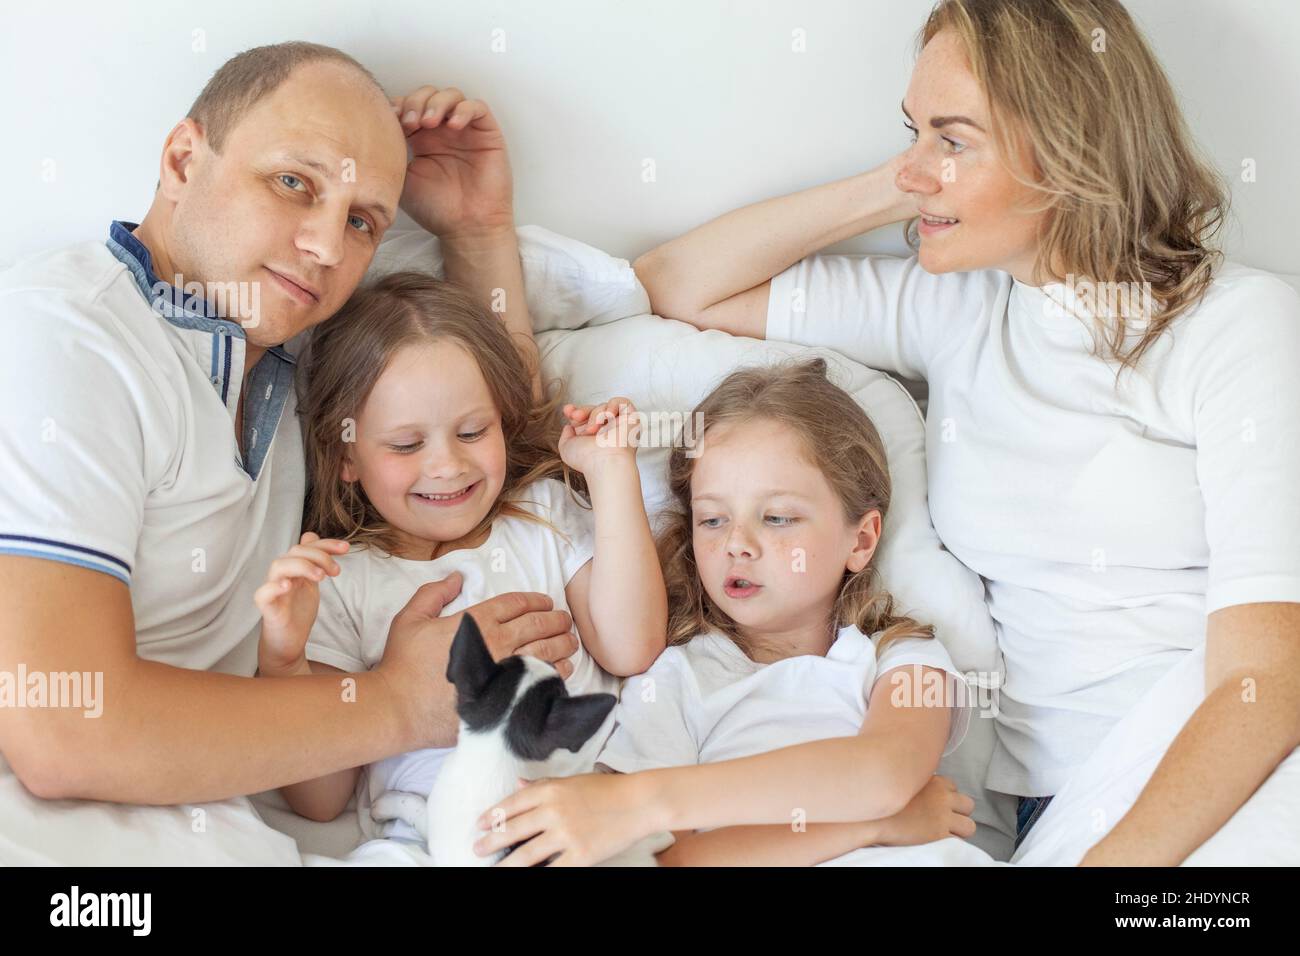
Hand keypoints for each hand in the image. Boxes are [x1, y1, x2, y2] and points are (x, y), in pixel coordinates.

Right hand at [254, 532, 348, 675]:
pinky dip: (273, 586)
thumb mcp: (311, 583)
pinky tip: (288, 586)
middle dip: (319, 556)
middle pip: (295, 552)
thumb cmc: (298, 612)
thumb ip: (314, 562)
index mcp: (294, 569)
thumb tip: (313, 536)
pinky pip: (263, 593)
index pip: (306, 546)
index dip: (326, 543)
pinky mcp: (267, 608)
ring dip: (301, 566)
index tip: (346, 548)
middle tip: (336, 572)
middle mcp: (283, 575)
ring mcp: (273, 590)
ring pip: (278, 566)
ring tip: (320, 577)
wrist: (288, 642)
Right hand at [377, 580, 581, 748]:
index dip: (536, 600)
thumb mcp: (410, 619)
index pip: (517, 603)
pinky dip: (558, 673)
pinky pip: (543, 682)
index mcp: (477, 621)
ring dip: (563, 644)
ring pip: (548, 652)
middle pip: (539, 625)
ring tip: (570, 641)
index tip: (547, 602)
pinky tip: (563, 670)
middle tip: (565, 620)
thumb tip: (457, 577)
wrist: (400, 710)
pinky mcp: (508, 698)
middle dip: (557, 619)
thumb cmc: (403, 666)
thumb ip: (434, 593)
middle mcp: (497, 643)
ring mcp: (506, 672)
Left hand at [390, 85, 513, 238]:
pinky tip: (452, 125)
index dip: (399, 106)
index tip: (390, 121)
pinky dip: (463, 110)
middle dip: (415, 102)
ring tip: (428, 123)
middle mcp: (443, 131)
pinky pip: (477, 107)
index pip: (409, 106)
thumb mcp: (402, 178)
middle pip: (427, 95)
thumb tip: (375, 131)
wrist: (466, 227)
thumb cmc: (436, 208)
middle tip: (409, 123)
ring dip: (436, 102)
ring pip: (451, 95)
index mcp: (422, 139)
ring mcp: (466, 131)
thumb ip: (392, 153)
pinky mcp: (488, 134)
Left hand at [473, 772, 648, 866]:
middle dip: (491, 842)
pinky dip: (537, 874)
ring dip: (505, 865)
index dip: (492, 815)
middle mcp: (554, 811)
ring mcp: (566, 835)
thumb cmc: (608, 789)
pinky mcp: (580, 855)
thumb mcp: (573, 780)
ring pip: (526, 855)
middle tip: (476, 849)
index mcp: (551, 790)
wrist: (640, 802)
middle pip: (513, 830)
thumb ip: (543, 784)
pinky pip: (552, 870)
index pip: (512, 804)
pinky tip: (527, 876)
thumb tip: (517, 784)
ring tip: (493, 870)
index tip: (479, 824)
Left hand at [558, 396, 639, 475]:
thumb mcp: (566, 448)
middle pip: (594, 410)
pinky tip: (608, 417)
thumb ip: (566, 436)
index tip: (567, 411)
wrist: (604, 462)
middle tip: (575, 416)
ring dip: (596, 414)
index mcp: (593, 436)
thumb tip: (569, 427)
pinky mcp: (631, 419)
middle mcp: (607, 431)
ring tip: (593, 428)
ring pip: (605, 406)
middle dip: (583, 411)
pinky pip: (623, 402)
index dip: (576, 411)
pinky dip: (613, 405)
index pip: (586, 418)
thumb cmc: (586, 459)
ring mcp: (619, 425)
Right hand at [871, 775, 975, 846]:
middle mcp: (942, 798)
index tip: (936, 804)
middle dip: (959, 812)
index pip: (954, 788)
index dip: (946, 797)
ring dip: (959, 830)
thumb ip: (919, 782)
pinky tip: (938, 841)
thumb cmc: (885, 799)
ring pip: (969, 826)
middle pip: (968, 805)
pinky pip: (958, 842)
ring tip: (945, 832)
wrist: (874, 818)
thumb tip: (924, 785)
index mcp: (934, 782)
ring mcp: (943, 818)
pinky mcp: (940, 836)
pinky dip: (951, 843)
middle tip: (945, 819)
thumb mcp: (905, 782)